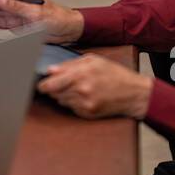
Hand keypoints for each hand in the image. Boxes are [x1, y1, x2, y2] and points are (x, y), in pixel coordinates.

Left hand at [37, 54, 152, 119]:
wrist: (133, 94)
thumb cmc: (115, 74)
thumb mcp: (94, 61)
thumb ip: (70, 64)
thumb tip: (51, 70)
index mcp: (81, 74)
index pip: (51, 84)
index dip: (43, 85)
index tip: (40, 84)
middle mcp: (81, 90)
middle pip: (54, 94)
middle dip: (54, 89)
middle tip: (60, 84)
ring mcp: (84, 104)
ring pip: (62, 101)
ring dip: (64, 95)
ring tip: (77, 88)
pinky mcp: (88, 114)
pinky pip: (72, 108)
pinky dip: (73, 103)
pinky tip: (83, 96)